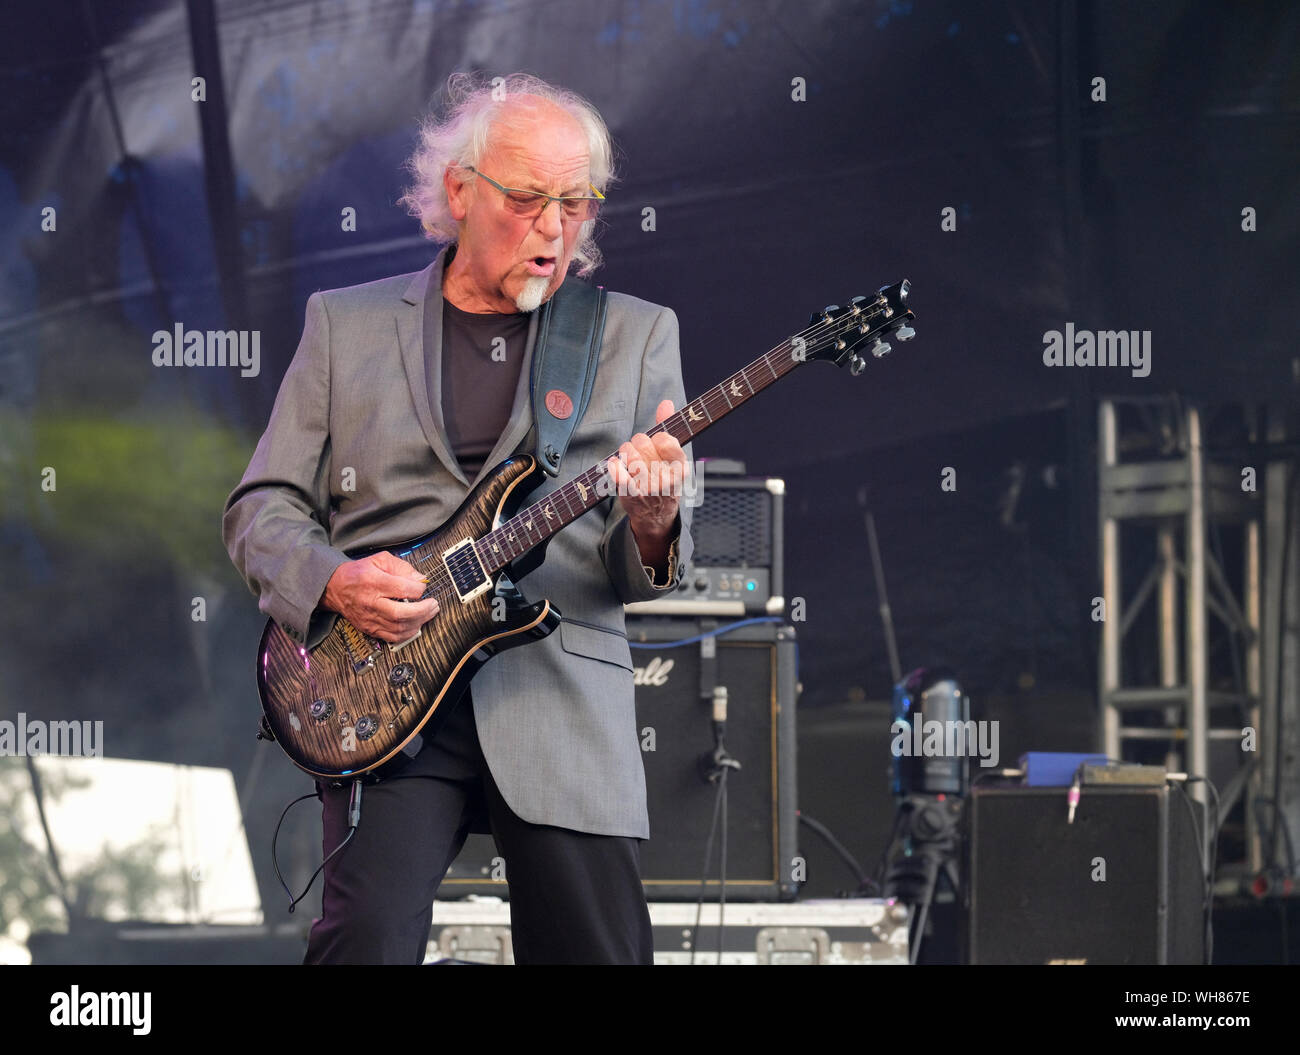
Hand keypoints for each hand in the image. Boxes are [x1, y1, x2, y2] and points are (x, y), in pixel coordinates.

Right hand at [322, 551, 438, 642]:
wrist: (335, 588)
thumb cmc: (359, 573)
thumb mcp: (380, 560)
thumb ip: (402, 567)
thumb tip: (420, 579)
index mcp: (373, 582)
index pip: (402, 588)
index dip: (418, 589)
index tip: (423, 586)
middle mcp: (370, 602)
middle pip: (400, 613)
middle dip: (423, 610)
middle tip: (433, 604)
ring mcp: (369, 618)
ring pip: (398, 627)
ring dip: (419, 622)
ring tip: (429, 613)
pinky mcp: (369, 628)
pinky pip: (392, 637)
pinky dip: (408, 633)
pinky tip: (416, 624)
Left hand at [605, 399, 688, 547]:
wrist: (656, 515)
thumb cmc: (663, 479)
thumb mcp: (672, 457)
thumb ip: (668, 428)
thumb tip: (667, 403)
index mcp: (680, 466)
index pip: (664, 438)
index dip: (656, 438)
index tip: (656, 446)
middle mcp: (667, 478)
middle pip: (642, 441)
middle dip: (637, 444)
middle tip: (640, 455)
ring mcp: (648, 487)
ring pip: (627, 451)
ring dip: (626, 454)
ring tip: (631, 463)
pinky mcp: (630, 494)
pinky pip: (616, 468)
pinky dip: (613, 464)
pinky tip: (617, 466)